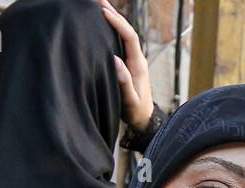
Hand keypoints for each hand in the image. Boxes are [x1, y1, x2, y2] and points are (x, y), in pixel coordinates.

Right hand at [97, 0, 153, 132]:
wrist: (145, 119)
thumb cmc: (136, 112)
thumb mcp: (130, 101)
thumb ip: (124, 81)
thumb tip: (114, 60)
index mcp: (138, 64)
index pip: (129, 36)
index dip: (117, 23)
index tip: (104, 13)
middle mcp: (136, 57)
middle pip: (126, 30)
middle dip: (114, 14)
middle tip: (99, 1)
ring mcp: (132, 60)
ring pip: (122, 35)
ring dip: (112, 20)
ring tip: (99, 7)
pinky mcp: (127, 64)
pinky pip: (119, 43)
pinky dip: (111, 32)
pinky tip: (101, 27)